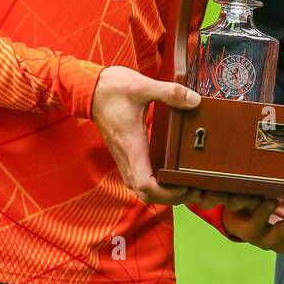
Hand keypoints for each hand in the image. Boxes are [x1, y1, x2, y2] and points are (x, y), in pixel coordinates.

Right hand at [91, 65, 208, 205]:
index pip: (145, 185)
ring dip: (162, 193)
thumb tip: (195, 100)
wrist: (89, 89)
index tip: (184, 185)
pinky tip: (169, 173)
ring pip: (141, 189)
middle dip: (170, 197)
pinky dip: (154, 184)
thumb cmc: (113, 88)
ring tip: (184, 183)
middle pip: (146, 195)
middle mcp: (126, 157)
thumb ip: (170, 93)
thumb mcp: (143, 85)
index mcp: (132, 145)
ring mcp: (124, 157)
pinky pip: (138, 178)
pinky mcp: (125, 154)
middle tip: (191, 186)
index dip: (166, 193)